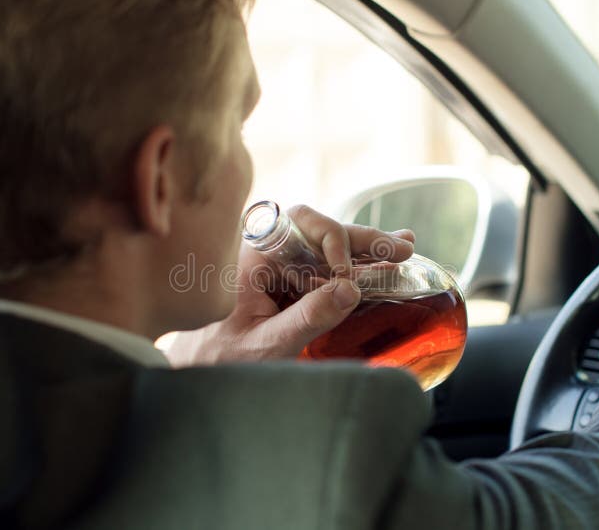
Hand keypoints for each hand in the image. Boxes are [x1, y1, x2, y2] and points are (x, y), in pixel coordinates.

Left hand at [165, 205, 414, 365]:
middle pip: (321, 232)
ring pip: (327, 250)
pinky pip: (323, 273)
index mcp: (252, 257)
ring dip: (366, 252)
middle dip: (363, 240)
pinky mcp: (286, 289)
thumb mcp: (266, 345)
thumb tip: (349, 289)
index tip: (349, 276)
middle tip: (403, 247)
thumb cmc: (219, 361)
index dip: (332, 240)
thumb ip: (306, 318)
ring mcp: (278, 271)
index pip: (299, 223)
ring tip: (404, 250)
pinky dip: (354, 272)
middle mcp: (266, 255)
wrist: (194, 375)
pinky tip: (382, 269)